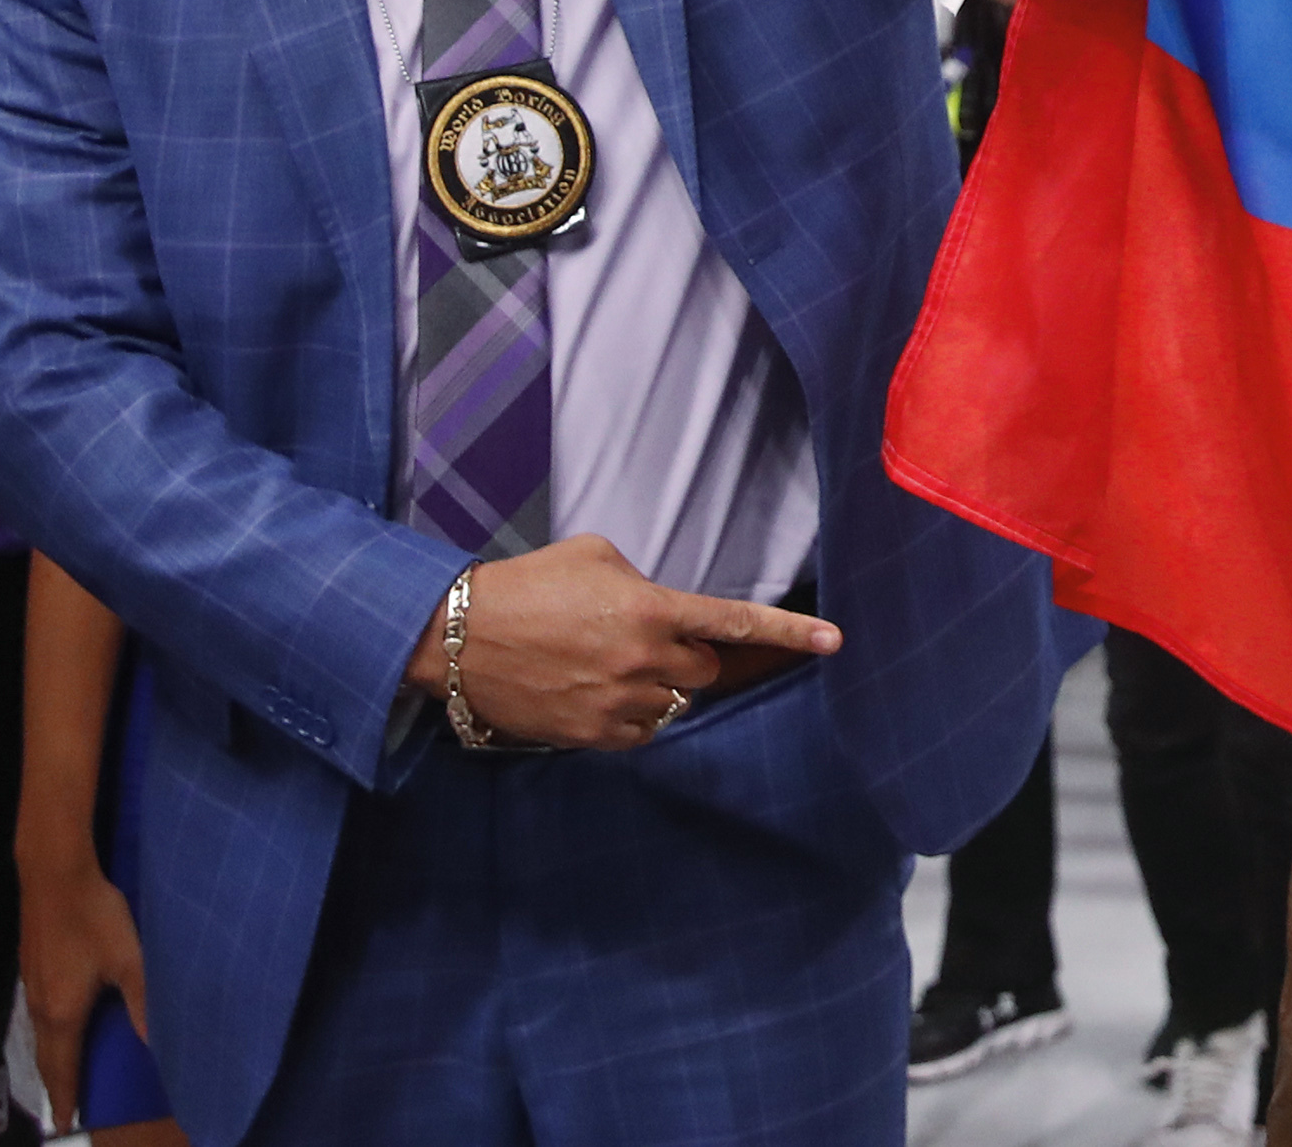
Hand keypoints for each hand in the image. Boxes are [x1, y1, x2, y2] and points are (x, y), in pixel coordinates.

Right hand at [16, 846, 148, 1132]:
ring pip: (41, 1035)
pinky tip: (63, 1030)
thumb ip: (143, 1001)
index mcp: (62, 1013)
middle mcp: (40, 1006)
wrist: (54, 874)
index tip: (63, 1123)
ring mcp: (32, 986)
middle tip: (64, 1109)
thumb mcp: (129, 959)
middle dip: (56, 1084)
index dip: (64, 1097)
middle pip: (46, 1057)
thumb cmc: (94, 916)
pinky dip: (50, 1035)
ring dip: (52, 1059)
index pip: (61, 1068)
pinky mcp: (32, 966)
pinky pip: (40, 1015)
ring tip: (65, 1076)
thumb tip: (155, 1041)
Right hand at [400, 535, 839, 751]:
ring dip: (654, 686)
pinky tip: (594, 692)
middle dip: (685, 656)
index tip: (834, 642)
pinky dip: (630, 715)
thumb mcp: (594, 557)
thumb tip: (664, 609)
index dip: (789, 633)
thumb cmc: (526, 586)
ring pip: (672, 702)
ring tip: (603, 664)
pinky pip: (641, 731)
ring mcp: (618, 701)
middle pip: (704, 669)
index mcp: (651, 608)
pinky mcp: (592, 735)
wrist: (457, 636)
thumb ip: (645, 582)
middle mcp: (643, 658)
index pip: (735, 622)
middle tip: (640, 639)